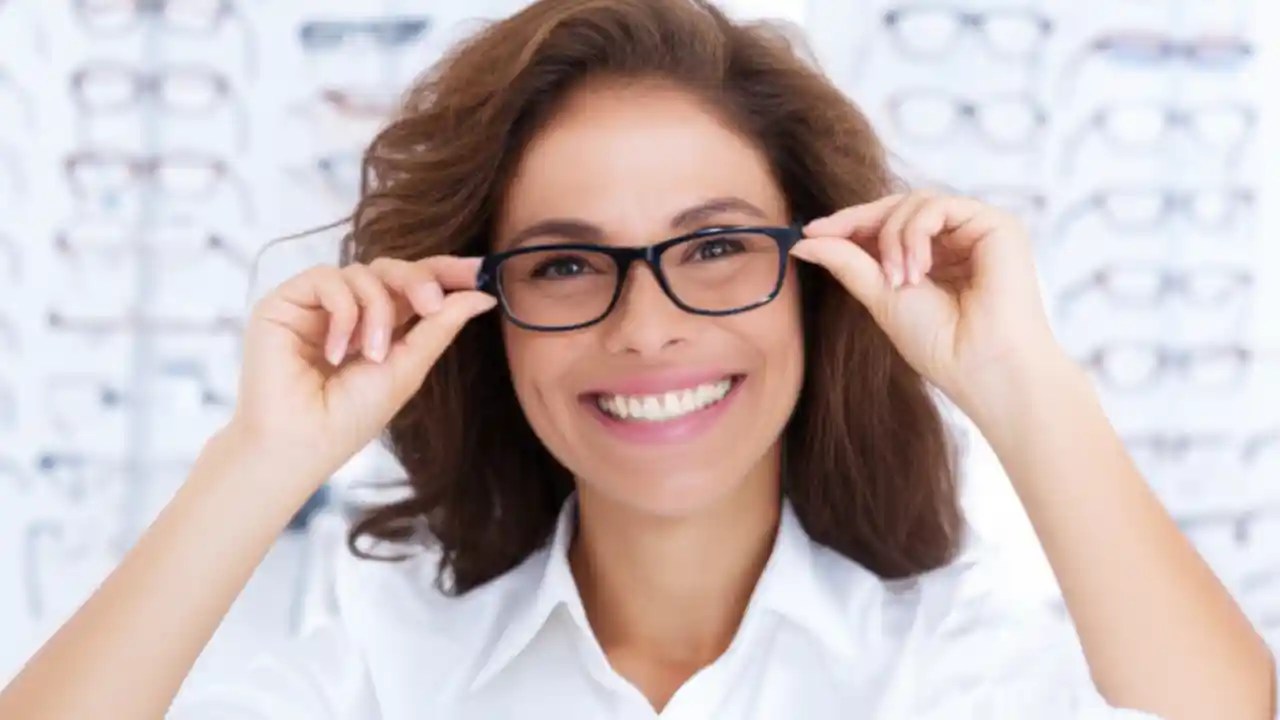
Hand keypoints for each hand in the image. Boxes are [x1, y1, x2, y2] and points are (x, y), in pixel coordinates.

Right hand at [228, 256, 496, 485]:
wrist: (301, 441)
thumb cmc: (351, 416)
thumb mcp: (408, 366)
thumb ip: (441, 326)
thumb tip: (484, 295)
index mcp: (379, 325)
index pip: (413, 284)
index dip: (446, 271)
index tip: (481, 270)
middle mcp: (348, 309)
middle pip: (390, 268)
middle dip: (418, 280)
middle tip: (431, 305)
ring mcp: (316, 304)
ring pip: (363, 272)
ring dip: (378, 311)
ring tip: (373, 355)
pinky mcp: (285, 302)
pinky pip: (327, 279)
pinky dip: (343, 313)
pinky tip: (336, 352)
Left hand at [790, 191, 1067, 416]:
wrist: (980, 368)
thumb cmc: (939, 344)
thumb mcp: (880, 296)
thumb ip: (846, 263)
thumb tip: (801, 241)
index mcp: (934, 256)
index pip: (887, 223)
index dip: (849, 222)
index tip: (809, 230)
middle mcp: (957, 239)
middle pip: (899, 206)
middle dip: (861, 222)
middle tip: (830, 236)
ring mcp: (977, 230)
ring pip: (915, 202)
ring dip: (892, 237)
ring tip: (895, 280)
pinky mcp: (997, 225)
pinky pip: (939, 206)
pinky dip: (916, 232)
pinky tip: (916, 270)